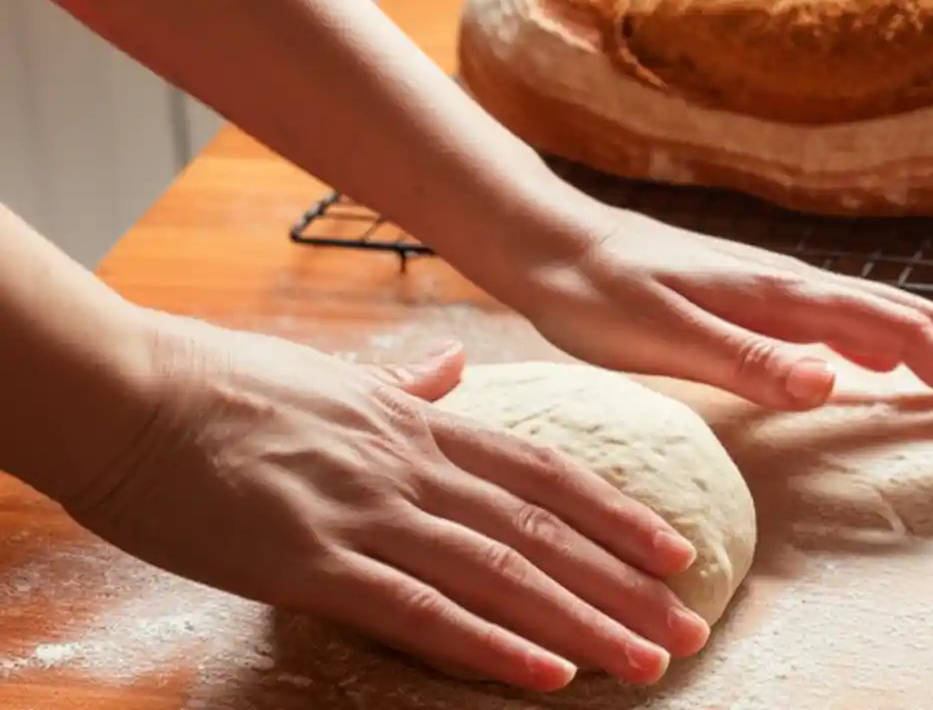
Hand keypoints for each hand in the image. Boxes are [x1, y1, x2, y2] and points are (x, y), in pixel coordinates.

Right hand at [59, 311, 709, 690]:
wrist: (133, 394)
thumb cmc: (228, 386)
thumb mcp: (336, 377)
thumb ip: (406, 385)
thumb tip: (451, 366)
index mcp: (418, 427)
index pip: (545, 471)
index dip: (618, 512)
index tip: (676, 549)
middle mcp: (412, 468)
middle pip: (542, 531)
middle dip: (623, 583)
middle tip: (689, 626)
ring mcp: (367, 513)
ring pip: (500, 573)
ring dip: (581, 622)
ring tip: (645, 661)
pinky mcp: (313, 562)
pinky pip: (418, 610)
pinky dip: (487, 644)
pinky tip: (544, 675)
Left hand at [467, 190, 932, 435]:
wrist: (555, 246)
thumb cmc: (597, 294)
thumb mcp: (661, 333)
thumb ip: (744, 358)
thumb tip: (834, 383)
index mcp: (783, 297)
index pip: (901, 334)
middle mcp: (795, 289)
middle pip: (915, 323)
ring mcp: (780, 294)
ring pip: (888, 322)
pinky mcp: (758, 304)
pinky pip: (848, 327)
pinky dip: (895, 353)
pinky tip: (893, 373)